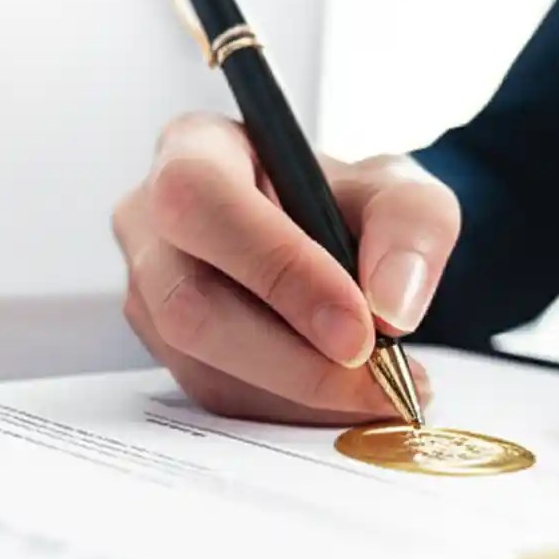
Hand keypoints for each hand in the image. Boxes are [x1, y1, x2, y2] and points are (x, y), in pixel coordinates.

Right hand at [112, 113, 459, 423]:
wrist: (333, 241)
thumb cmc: (350, 203)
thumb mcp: (401, 190)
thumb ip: (412, 227)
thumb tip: (391, 306)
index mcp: (193, 149)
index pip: (204, 202)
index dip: (277, 269)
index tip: (359, 328)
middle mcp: (149, 220)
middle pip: (189, 303)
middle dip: (293, 358)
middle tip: (380, 379)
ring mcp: (146, 291)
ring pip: (202, 364)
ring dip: (300, 394)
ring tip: (382, 390)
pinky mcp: (165, 350)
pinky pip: (216, 396)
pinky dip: (290, 409)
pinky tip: (346, 397)